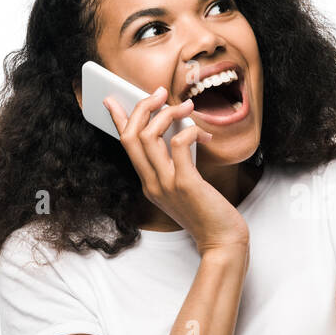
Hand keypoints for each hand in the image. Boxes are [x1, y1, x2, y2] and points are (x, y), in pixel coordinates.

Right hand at [104, 89, 250, 252]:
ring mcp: (166, 184)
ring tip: (186, 106)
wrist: (222, 242)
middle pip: (131, 136)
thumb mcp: (184, 187)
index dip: (118, 120)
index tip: (113, 100)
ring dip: (167, 113)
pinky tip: (203, 133)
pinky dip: (189, 131)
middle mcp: (151, 183)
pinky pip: (178, 144)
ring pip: (149, 136)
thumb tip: (178, 131)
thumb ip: (176, 164)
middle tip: (159, 93)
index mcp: (148, 184)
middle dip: (142, 107)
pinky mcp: (185, 183)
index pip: (125, 146)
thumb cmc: (208, 213)